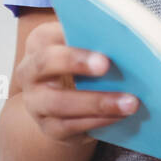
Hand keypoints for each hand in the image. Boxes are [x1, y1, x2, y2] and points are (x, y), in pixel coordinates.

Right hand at [16, 18, 139, 144]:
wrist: (64, 105)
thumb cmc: (81, 66)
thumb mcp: (83, 48)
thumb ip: (96, 40)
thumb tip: (123, 37)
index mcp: (39, 43)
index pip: (48, 35)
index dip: (70, 33)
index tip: (96, 35)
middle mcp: (29, 72)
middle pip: (46, 62)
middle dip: (75, 61)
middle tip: (107, 64)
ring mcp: (36, 102)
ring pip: (59, 102)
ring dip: (97, 102)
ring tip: (130, 102)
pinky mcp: (49, 127)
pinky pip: (71, 126)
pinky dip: (99, 121)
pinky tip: (121, 115)